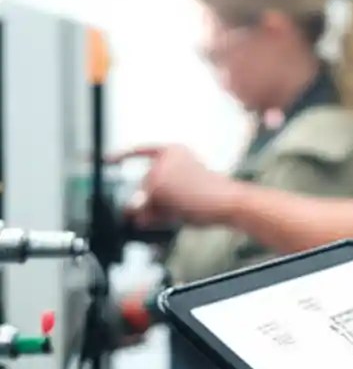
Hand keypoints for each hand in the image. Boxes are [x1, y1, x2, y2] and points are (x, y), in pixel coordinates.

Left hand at [109, 144, 236, 226]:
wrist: (229, 201)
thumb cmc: (216, 198)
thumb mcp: (184, 193)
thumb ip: (158, 198)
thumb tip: (131, 213)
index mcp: (175, 151)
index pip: (143, 151)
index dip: (123, 155)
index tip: (108, 159)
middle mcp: (164, 158)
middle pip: (143, 186)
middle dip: (155, 203)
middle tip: (180, 208)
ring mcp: (157, 171)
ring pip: (144, 200)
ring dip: (159, 212)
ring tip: (186, 209)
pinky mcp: (154, 186)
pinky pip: (146, 211)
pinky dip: (159, 217)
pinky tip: (180, 211)